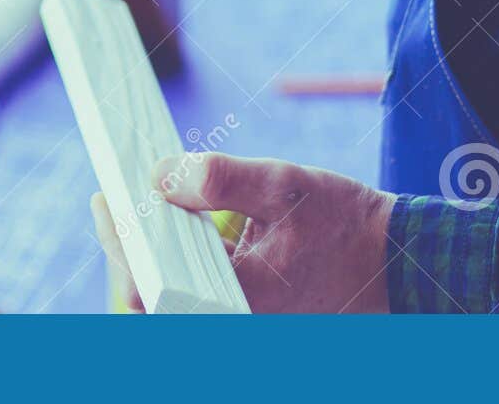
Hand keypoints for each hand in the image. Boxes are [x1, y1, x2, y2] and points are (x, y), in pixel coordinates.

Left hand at [90, 155, 395, 312]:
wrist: (393, 262)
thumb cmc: (346, 226)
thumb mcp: (285, 187)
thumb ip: (222, 180)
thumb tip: (160, 176)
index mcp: (236, 303)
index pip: (151, 287)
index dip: (120, 244)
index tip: (105, 199)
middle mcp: (229, 321)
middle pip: (153, 293)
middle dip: (128, 243)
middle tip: (112, 194)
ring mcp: (236, 319)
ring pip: (172, 289)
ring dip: (151, 246)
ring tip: (135, 197)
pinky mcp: (243, 309)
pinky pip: (194, 284)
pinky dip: (178, 250)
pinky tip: (171, 212)